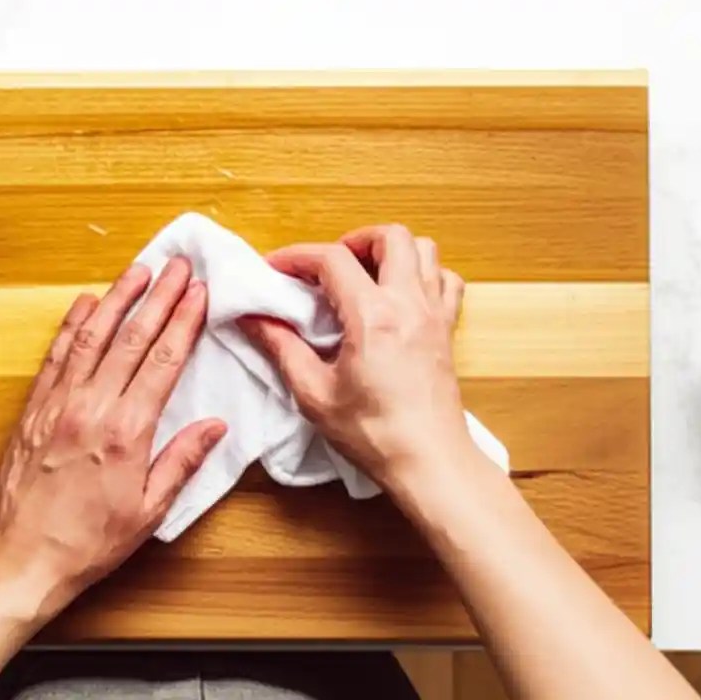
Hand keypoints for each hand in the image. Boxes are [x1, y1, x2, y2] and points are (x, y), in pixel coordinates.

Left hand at [0, 258, 226, 618]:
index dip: (183, 322)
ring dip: (116, 299)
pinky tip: (85, 304)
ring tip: (138, 270)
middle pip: (130, 338)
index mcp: (126, 431)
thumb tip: (215, 425)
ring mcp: (57, 403)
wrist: (24, 558)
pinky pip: (56, 356)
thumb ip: (182, 461)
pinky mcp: (33, 409)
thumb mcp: (149, 510)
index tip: (200, 293)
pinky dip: (72, 325)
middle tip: (178, 266)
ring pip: (91, 337)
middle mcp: (91, 407)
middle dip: (158, 297)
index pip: (162, 361)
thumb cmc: (89, 541)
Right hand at [240, 224, 477, 493]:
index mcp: (373, 317)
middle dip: (352, 240)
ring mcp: (434, 314)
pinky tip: (400, 295)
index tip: (275, 269)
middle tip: (326, 267)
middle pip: (390, 236)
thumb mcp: (315, 394)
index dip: (297, 256)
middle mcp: (409, 304)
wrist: (429, 463)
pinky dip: (423, 273)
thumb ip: (282, 347)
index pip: (332, 259)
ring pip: (424, 249)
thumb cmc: (374, 435)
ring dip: (390, 251)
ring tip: (363, 274)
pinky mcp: (447, 330)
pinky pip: (445, 280)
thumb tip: (254, 319)